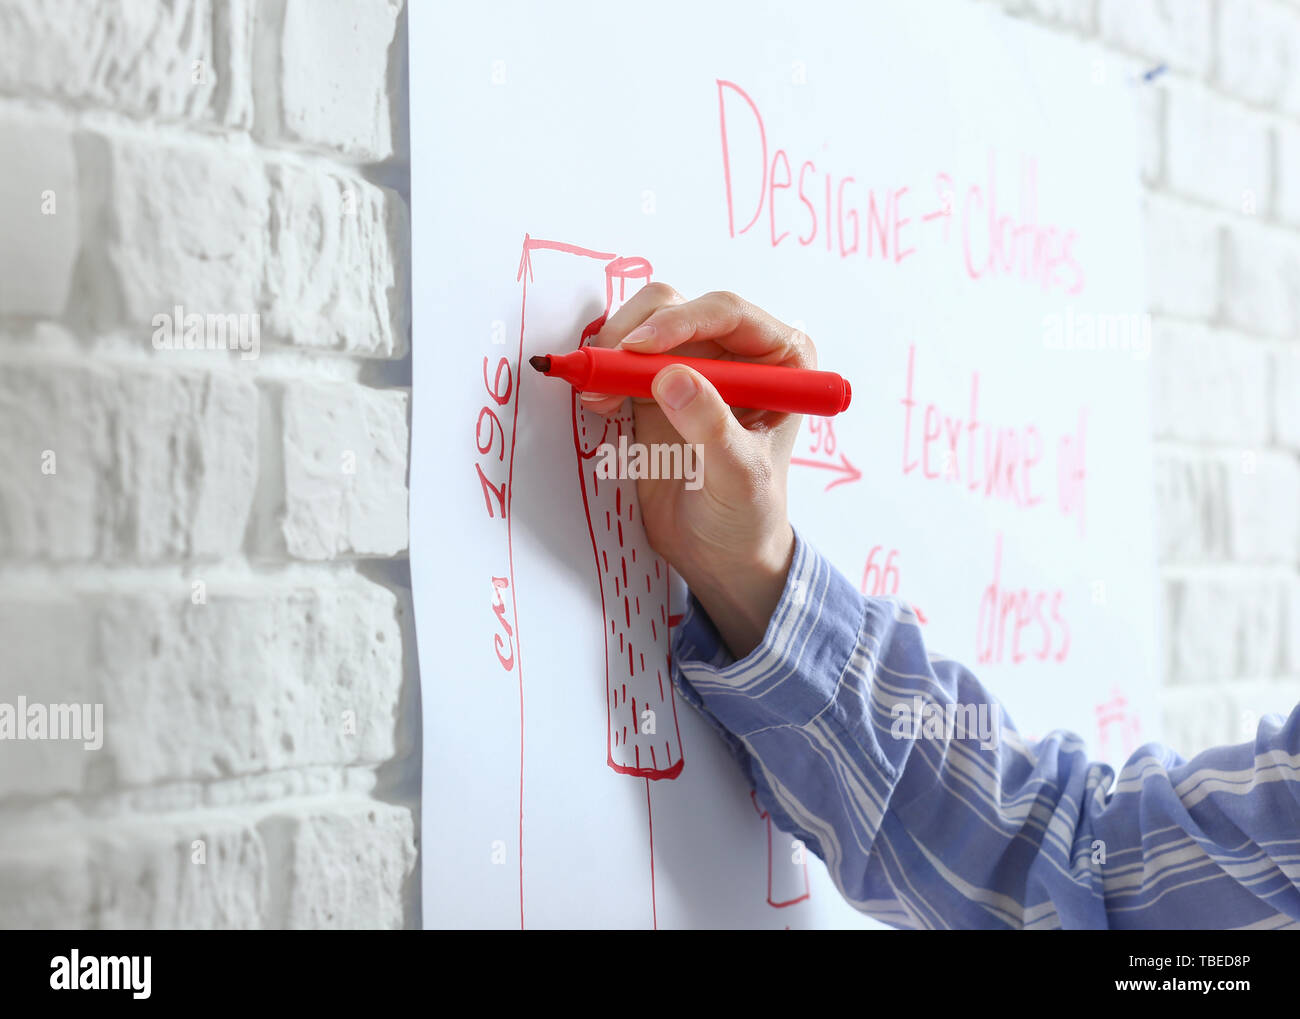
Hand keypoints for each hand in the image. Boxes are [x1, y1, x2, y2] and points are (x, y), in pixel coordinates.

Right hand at [580, 285, 814, 657]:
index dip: (678, 322)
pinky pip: (622, 360)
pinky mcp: (656, 387)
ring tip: (595, 397)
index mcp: (780, 358)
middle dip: (634, 334)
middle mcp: (738, 351)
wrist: (719, 552)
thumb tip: (672, 377)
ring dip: (612, 354)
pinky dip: (603, 374)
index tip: (636, 349)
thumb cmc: (747, 516)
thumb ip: (711, 426)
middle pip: (677, 307)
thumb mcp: (737, 476)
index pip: (725, 313)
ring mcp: (694, 366)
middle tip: (603, 371)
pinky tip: (596, 404)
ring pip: (643, 326)